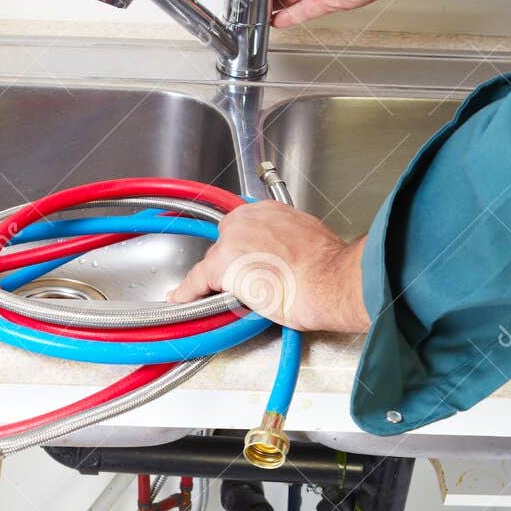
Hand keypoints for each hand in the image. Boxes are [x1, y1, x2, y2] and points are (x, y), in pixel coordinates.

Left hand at [168, 201, 369, 333]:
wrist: (328, 281)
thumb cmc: (328, 268)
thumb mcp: (310, 241)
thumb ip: (289, 243)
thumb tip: (286, 257)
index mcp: (269, 211)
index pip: (243, 228)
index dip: (244, 249)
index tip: (245, 259)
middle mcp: (246, 219)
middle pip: (225, 244)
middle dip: (232, 264)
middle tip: (248, 283)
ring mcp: (231, 242)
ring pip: (213, 263)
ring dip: (220, 280)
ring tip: (239, 298)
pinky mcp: (221, 266)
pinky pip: (196, 281)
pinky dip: (189, 292)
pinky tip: (182, 299)